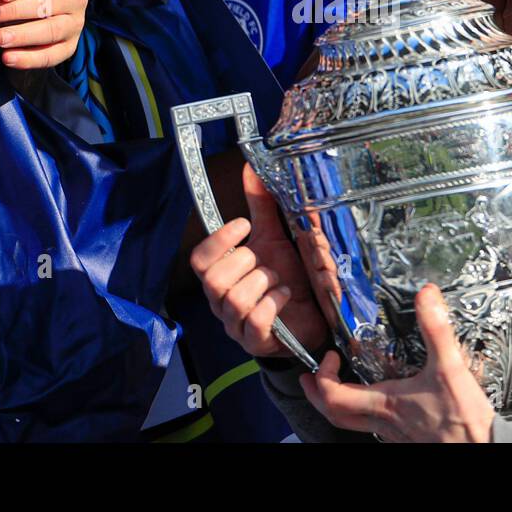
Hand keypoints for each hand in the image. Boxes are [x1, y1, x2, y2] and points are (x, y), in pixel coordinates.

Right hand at [190, 165, 328, 358]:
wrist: (312, 315)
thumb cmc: (287, 277)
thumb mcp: (274, 239)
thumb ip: (261, 208)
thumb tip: (251, 169)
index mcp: (221, 274)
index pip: (199, 259)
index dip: (219, 239)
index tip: (244, 224)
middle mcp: (221, 301)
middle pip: (212, 280)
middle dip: (244, 262)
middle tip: (265, 259)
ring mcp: (236, 324)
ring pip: (234, 300)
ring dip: (262, 282)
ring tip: (278, 278)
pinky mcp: (255, 341)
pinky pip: (254, 323)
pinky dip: (272, 303)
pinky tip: (285, 295)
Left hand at [301, 284, 494, 442]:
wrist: (485, 448)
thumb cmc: (465, 418)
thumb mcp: (451, 367)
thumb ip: (436, 329)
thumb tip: (426, 295)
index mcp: (385, 404)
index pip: (333, 396)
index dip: (322, 376)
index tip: (329, 356)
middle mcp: (383, 423)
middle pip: (334, 415)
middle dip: (317, 394)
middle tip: (311, 376)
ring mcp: (394, 435)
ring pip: (352, 423)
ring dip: (339, 404)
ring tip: (338, 385)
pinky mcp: (408, 440)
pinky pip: (374, 428)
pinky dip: (365, 412)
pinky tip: (379, 401)